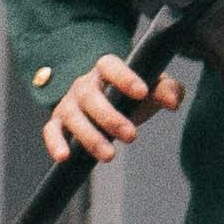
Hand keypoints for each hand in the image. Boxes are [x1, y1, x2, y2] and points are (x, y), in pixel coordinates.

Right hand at [45, 53, 185, 164]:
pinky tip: (64, 157)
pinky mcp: (58, 123)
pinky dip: (54, 143)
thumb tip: (173, 103)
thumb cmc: (133, 95)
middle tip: (132, 136)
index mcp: (106, 69)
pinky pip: (51, 131)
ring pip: (74, 117)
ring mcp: (69, 103)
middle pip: (90, 96)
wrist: (107, 103)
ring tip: (110, 156)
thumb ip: (168, 90)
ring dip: (90, 136)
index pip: (111, 65)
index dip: (125, 77)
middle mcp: (84, 84)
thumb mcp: (153, 89)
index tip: (142, 92)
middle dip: (110, 117)